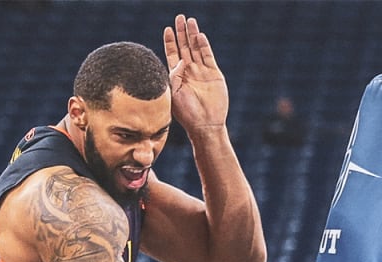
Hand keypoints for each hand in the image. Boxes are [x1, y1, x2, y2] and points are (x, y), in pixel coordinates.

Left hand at [162, 15, 227, 133]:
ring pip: (196, 48)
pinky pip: (208, 56)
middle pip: (184, 47)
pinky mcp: (214, 74)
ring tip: (190, 20)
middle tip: (179, 17)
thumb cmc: (187, 113)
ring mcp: (202, 72)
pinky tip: (200, 36)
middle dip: (181, 33)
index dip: (170, 42)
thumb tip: (180, 60)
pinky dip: (204, 46)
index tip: (167, 29)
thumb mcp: (174, 94)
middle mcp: (189, 72)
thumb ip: (174, 76)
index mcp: (177, 77)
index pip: (172, 54)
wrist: (205, 124)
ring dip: (193, 35)